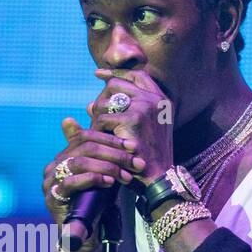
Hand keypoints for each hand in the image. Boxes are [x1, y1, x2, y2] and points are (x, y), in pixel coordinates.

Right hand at [42, 117, 149, 251]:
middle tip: (135, 161)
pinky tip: (109, 183)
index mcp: (63, 157)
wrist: (86, 239)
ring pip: (78, 162)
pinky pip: (71, 182)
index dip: (110, 139)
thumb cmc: (94, 205)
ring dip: (108, 166)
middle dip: (114, 153)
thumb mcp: (102, 176)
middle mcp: (53, 167)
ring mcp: (50, 182)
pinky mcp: (52, 198)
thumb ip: (102, 157)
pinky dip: (93, 179)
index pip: (85, 136)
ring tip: (126, 175)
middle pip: (84, 147)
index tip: (133, 146)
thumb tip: (112, 135)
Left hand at [90, 68, 174, 186]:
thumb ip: (120, 114)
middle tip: (94, 114)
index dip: (116, 72)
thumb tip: (89, 104)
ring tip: (98, 132)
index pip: (136, 75)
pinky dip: (97, 129)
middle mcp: (155, 99)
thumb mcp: (139, 132)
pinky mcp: (134, 119)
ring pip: (105, 100)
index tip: (98, 74)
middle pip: (116, 84)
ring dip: (96, 116)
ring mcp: (146, 106)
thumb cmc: (147, 158)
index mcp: (161, 100)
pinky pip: (102, 118)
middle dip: (101, 98)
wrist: (158, 178)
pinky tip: (100, 141)